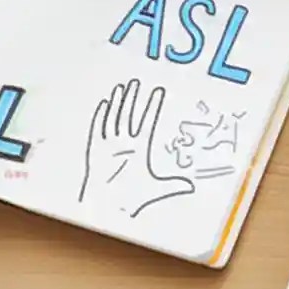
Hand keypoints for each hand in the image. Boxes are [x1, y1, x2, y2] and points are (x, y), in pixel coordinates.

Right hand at [81, 79, 195, 217]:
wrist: (108, 207)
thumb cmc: (130, 199)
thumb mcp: (157, 189)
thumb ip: (174, 185)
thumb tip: (192, 187)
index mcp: (139, 149)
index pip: (147, 122)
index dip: (152, 106)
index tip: (158, 91)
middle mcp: (124, 144)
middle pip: (129, 116)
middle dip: (133, 99)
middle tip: (136, 81)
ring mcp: (109, 146)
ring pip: (114, 119)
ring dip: (117, 104)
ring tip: (122, 87)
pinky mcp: (96, 151)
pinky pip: (98, 130)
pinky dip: (100, 118)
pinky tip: (104, 104)